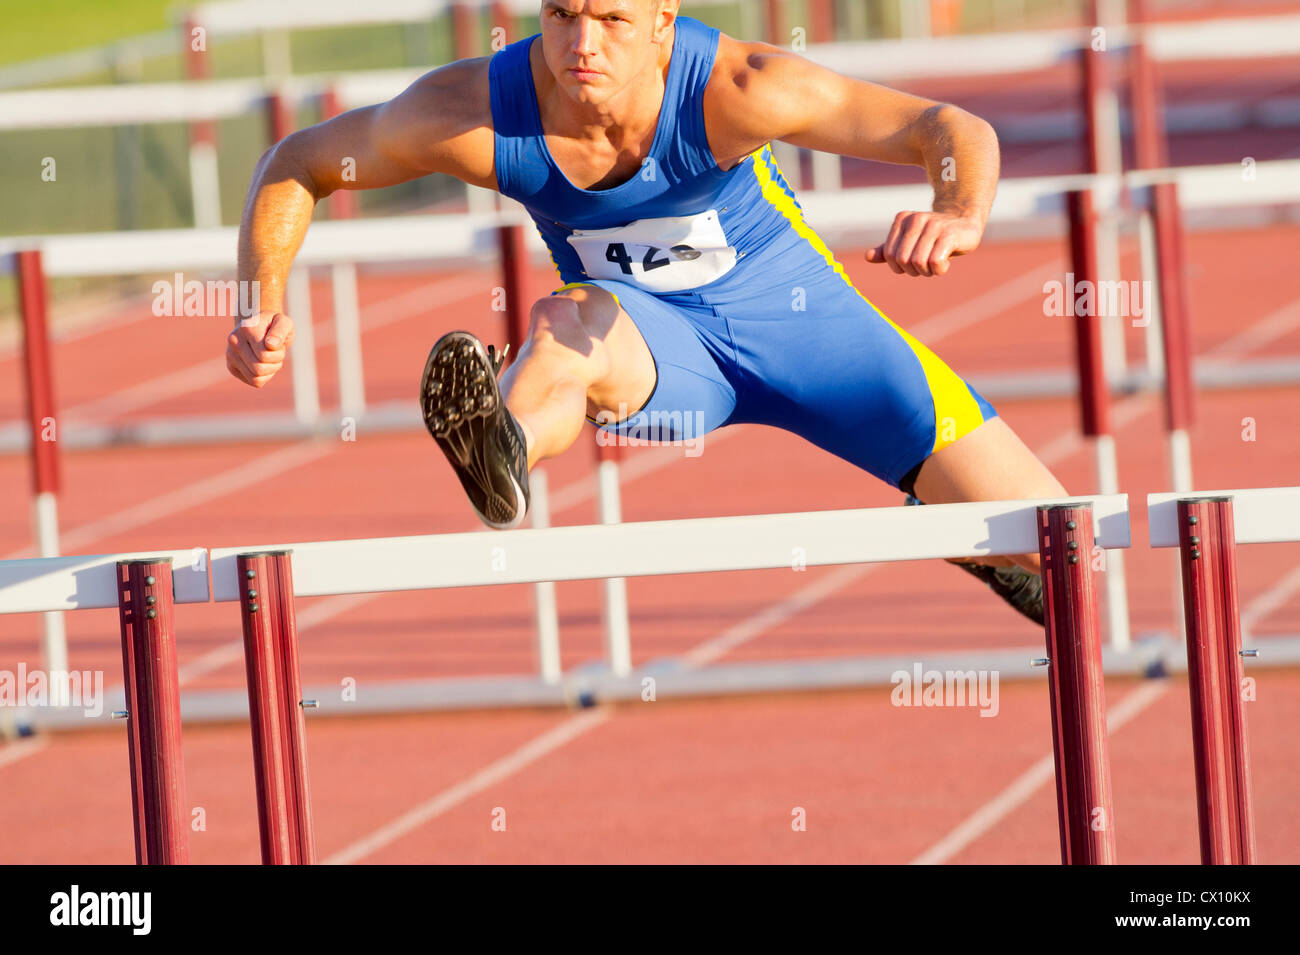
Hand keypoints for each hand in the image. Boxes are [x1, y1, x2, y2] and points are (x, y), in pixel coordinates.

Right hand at [227, 311, 293, 387]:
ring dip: (270, 370)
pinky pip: (254, 382)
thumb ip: (280, 331)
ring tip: (270, 357)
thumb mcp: (284, 323)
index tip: (278, 344)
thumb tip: (270, 345)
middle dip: (275, 363)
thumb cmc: (275, 325)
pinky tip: (264, 364)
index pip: (264, 356)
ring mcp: (230, 355)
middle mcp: (233, 341)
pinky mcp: (232, 367)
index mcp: (246, 329)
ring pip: (256, 378)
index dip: (278, 354)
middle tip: (276, 353)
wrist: (261, 326)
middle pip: (259, 369)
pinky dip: (265, 377)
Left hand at [865, 211, 982, 276]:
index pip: (890, 255)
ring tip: (936, 264)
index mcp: (902, 219)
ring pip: (918, 262)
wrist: (965, 223)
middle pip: (903, 260)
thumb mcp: (910, 242)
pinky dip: (939, 270)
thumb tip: (867, 256)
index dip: (900, 267)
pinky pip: (935, 262)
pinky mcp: (949, 234)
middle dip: (914, 270)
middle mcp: (916, 219)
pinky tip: (946, 263)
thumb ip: (888, 250)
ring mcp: (933, 225)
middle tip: (926, 266)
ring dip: (927, 271)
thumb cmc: (934, 237)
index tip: (912, 263)